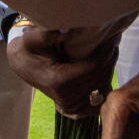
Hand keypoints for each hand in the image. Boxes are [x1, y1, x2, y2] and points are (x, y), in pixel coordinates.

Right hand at [6, 24, 120, 117]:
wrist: (23, 66)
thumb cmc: (28, 49)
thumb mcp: (30, 38)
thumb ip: (44, 34)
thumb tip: (63, 29)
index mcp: (58, 81)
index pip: (93, 67)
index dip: (106, 51)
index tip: (113, 34)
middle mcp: (66, 98)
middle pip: (100, 77)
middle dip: (110, 57)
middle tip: (115, 38)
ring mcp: (71, 107)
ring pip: (103, 87)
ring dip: (109, 68)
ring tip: (110, 49)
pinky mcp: (76, 110)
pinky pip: (100, 99)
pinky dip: (105, 83)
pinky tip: (104, 67)